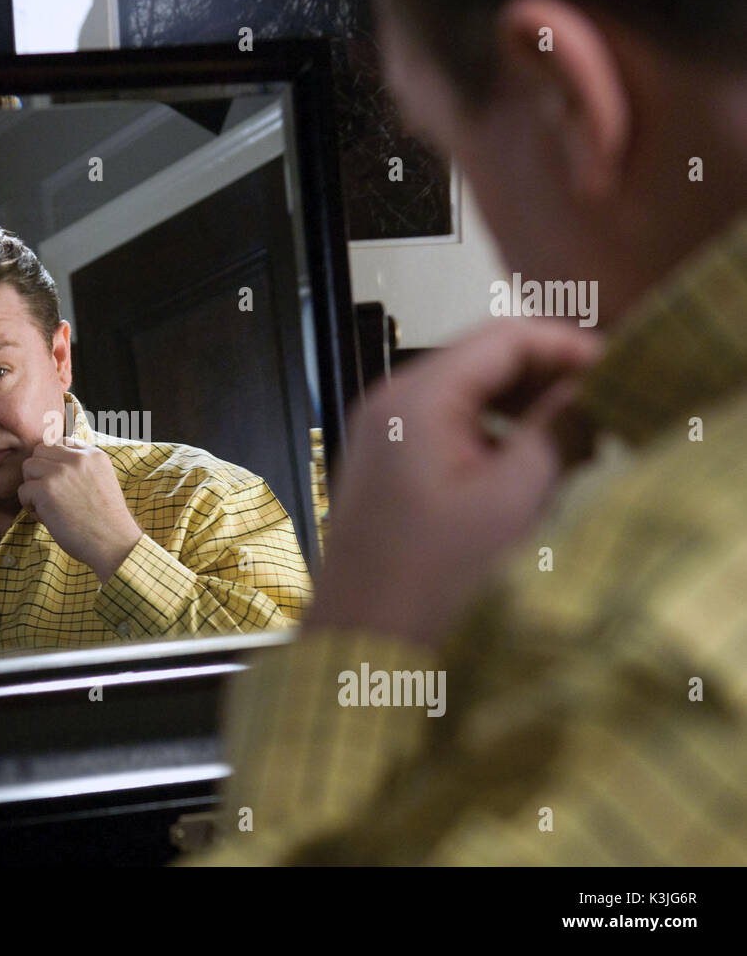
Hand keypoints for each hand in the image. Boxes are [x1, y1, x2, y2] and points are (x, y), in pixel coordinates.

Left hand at [18, 435, 143, 582]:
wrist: (113, 542)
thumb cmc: (106, 520)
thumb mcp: (102, 481)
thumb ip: (82, 468)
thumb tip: (53, 464)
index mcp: (94, 455)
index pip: (61, 443)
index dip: (53, 462)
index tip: (58, 482)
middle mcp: (78, 458)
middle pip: (40, 451)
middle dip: (40, 471)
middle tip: (50, 494)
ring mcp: (60, 472)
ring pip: (28, 467)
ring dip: (33, 487)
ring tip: (47, 506)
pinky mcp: (46, 489)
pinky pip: (24, 490)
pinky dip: (30, 506)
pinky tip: (47, 517)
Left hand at [308, 318, 603, 647]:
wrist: (360, 645)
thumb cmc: (428, 581)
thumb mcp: (511, 501)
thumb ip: (556, 433)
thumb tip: (591, 392)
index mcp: (416, 399)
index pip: (504, 336)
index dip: (568, 346)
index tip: (620, 371)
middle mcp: (391, 403)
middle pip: (484, 359)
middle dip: (549, 378)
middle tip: (607, 410)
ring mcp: (383, 435)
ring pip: (469, 394)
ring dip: (525, 409)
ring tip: (580, 442)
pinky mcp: (386, 467)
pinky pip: (449, 428)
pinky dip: (494, 436)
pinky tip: (532, 468)